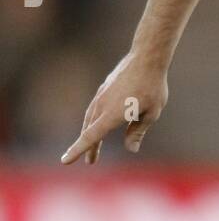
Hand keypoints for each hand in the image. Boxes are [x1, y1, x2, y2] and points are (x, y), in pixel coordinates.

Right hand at [60, 51, 168, 165]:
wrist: (146, 58)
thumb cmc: (152, 87)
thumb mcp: (151, 114)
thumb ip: (138, 132)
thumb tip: (131, 149)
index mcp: (112, 115)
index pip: (91, 137)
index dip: (78, 150)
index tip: (65, 161)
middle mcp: (102, 105)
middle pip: (90, 130)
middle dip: (89, 147)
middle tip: (89, 162)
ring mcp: (102, 95)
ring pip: (91, 118)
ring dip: (91, 134)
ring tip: (94, 147)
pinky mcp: (105, 88)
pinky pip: (96, 108)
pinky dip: (94, 120)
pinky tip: (99, 123)